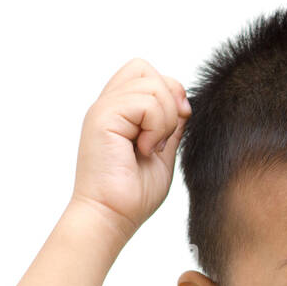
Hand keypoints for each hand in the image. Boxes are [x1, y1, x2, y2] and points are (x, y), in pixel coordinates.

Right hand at [69, 57, 190, 240]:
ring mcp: (103, 109)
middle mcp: (108, 105)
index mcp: (119, 111)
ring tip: (150, 148)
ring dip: (164, 120)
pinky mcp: (102, 117)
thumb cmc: (133, 195)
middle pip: (146, 69)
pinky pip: (146, 102)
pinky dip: (155, 127)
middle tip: (161, 137)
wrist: (112, 217)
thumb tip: (184, 101)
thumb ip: (171, 125)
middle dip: (168, 99)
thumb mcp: (163, 153)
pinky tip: (143, 150)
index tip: (173, 127)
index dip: (169, 92)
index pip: (146, 73)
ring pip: (152, 84)